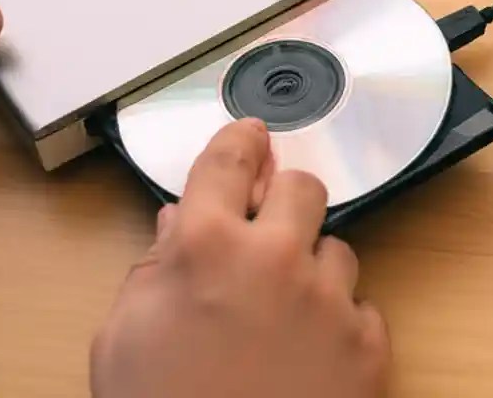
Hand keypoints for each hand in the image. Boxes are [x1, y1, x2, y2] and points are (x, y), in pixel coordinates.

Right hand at [90, 118, 391, 397]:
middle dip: (285, 203)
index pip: (230, 160)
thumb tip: (176, 227)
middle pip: (303, 187)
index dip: (242, 142)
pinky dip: (339, 323)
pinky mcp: (368, 343)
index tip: (251, 136)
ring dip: (313, 269)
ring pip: (338, 248)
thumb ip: (153, 269)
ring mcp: (328, 300)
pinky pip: (362, 306)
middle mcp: (274, 258)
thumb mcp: (124, 337)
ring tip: (280, 318)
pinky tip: (307, 356)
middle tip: (266, 234)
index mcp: (205, 246)